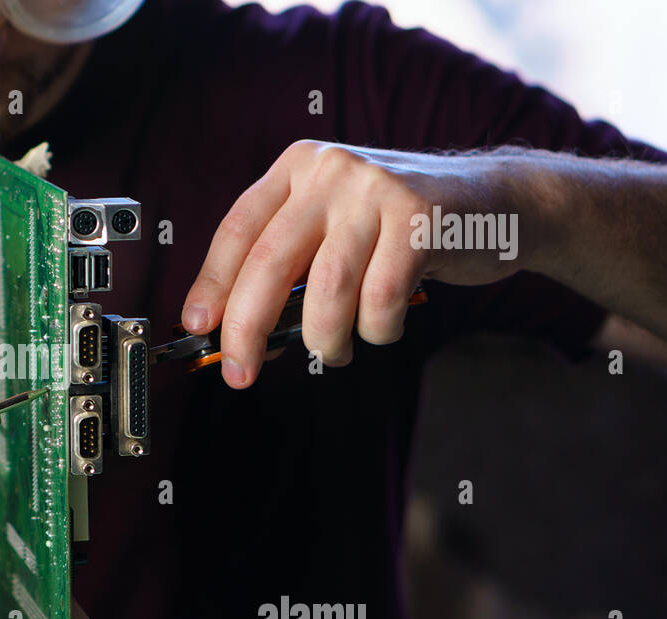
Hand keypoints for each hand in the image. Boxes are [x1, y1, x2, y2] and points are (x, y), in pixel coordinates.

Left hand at [182, 140, 534, 387]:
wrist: (497, 204)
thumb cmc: (400, 230)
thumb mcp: (335, 228)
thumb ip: (289, 266)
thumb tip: (234, 330)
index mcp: (298, 168)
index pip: (237, 230)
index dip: (212, 284)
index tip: (197, 326)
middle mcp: (331, 171)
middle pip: (269, 262)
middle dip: (247, 328)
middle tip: (240, 372)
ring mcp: (376, 189)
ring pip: (327, 288)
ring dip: (324, 339)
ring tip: (335, 352)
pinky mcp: (420, 217)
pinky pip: (381, 298)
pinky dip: (377, 330)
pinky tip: (383, 328)